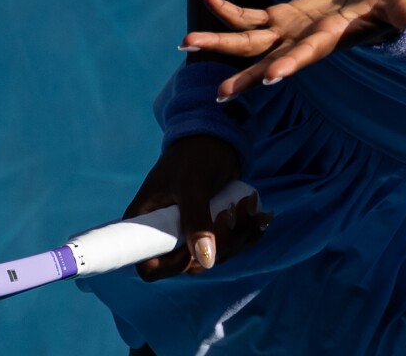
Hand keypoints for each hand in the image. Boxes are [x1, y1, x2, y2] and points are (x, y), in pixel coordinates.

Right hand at [122, 134, 272, 280]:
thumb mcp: (192, 184)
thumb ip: (196, 219)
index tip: (194, 249)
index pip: (149, 266)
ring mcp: (190, 233)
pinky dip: (248, 233)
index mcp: (145, 222)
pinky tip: (260, 215)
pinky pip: (231, 246)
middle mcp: (165, 233)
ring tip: (248, 203)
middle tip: (234, 212)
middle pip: (190, 265)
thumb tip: (205, 261)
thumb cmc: (195, 154)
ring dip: (239, 235)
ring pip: (216, 257)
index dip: (172, 266)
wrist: (216, 139)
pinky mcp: (212, 230)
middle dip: (219, 244)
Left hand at [179, 0, 405, 100]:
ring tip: (184, 43)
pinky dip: (221, 3)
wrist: (377, 2)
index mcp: (330, 38)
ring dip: (216, 40)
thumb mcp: (402, 2)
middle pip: (266, 57)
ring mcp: (287, 32)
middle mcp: (302, 42)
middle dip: (241, 72)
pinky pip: (245, 12)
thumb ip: (403, 10)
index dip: (290, 63)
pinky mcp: (280, 16)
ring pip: (246, 39)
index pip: (307, 54)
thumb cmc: (394, 1)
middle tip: (217, 92)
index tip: (269, 79)